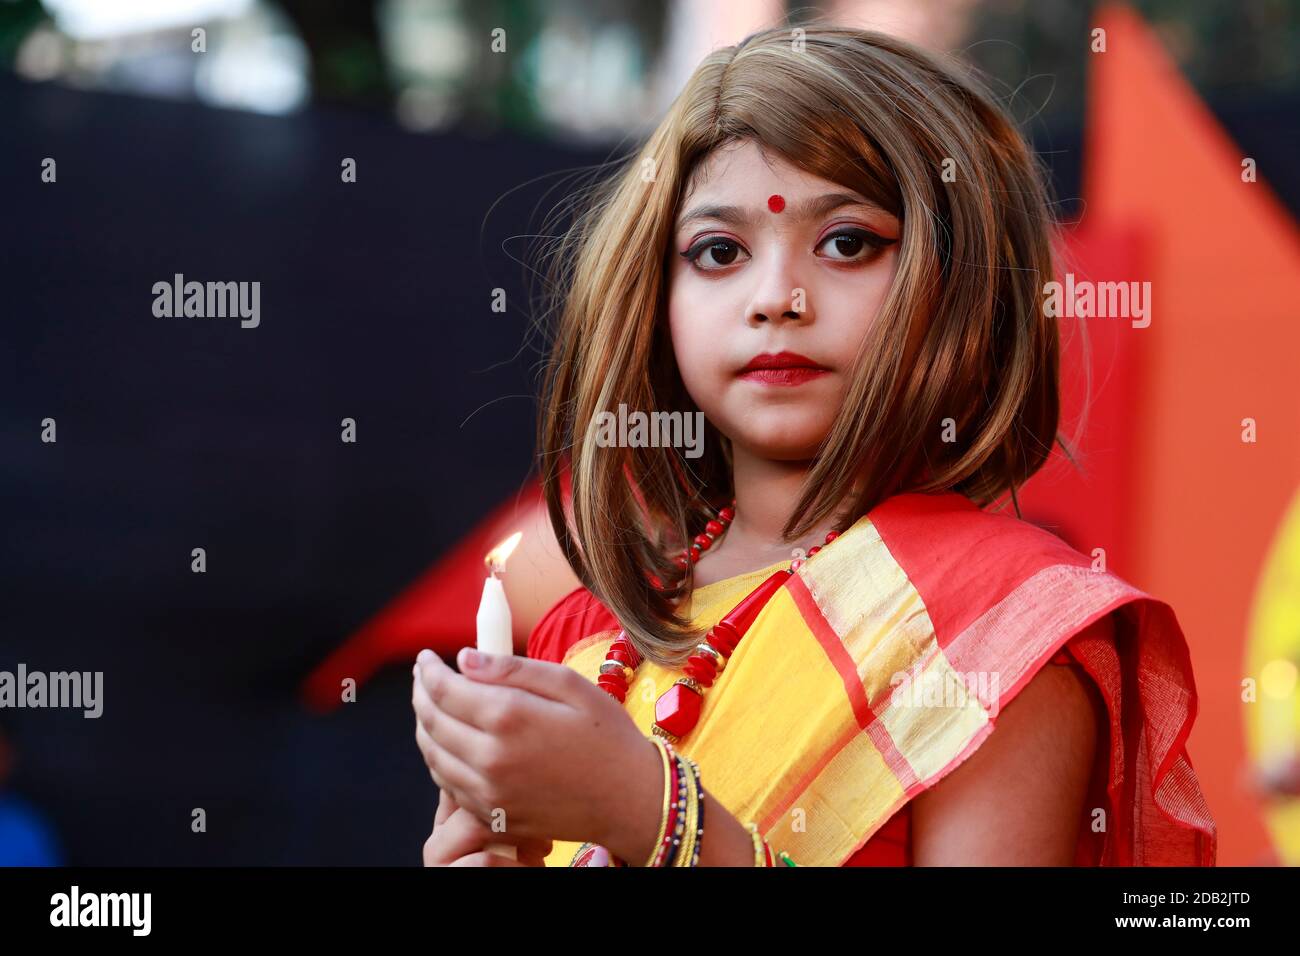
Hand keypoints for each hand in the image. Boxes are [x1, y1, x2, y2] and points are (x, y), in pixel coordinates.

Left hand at [411, 646, 662, 855]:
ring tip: (433, 706)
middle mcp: (491, 759)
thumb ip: (512, 669)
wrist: (631, 800)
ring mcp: (489, 794)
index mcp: (509, 718)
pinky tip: (453, 743)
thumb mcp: (570, 685)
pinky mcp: (493, 817)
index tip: (425, 658)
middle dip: (421, 695)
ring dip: (426, 728)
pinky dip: (441, 760)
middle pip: (431, 723)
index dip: (427, 671)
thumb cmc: (608, 736)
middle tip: (425, 678)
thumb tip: (464, 659)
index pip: (444, 690)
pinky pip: (449, 786)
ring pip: (433, 757)